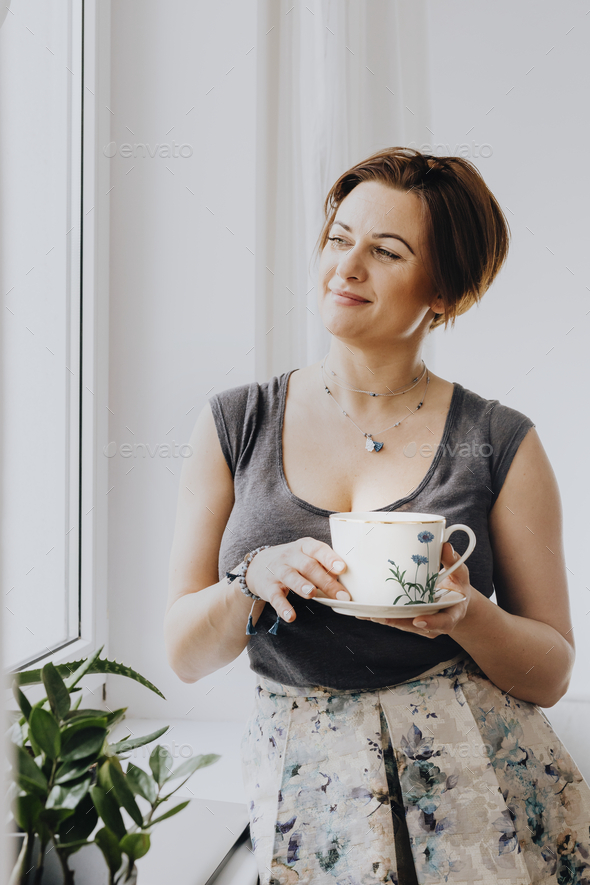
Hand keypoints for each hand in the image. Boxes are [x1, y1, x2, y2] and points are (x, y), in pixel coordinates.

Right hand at [244, 538, 349, 622]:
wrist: (257, 566)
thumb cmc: (292, 562)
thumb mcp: (306, 556)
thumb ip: (323, 565)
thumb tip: (347, 581)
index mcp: (304, 547)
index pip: (317, 549)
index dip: (329, 558)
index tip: (342, 568)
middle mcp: (290, 556)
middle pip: (308, 566)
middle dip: (325, 581)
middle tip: (342, 596)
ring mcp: (278, 571)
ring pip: (290, 577)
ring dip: (302, 585)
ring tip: (312, 594)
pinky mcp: (268, 587)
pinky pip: (275, 597)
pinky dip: (283, 607)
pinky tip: (291, 616)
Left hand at [355, 543, 470, 638]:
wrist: (454, 600)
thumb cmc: (457, 585)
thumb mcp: (460, 572)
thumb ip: (453, 561)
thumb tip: (445, 546)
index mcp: (453, 612)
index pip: (445, 621)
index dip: (432, 623)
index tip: (419, 620)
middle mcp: (438, 622)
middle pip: (418, 626)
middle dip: (400, 622)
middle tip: (383, 617)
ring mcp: (424, 625)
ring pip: (404, 625)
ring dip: (387, 620)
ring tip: (370, 614)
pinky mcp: (412, 621)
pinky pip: (398, 621)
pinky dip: (383, 617)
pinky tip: (367, 613)